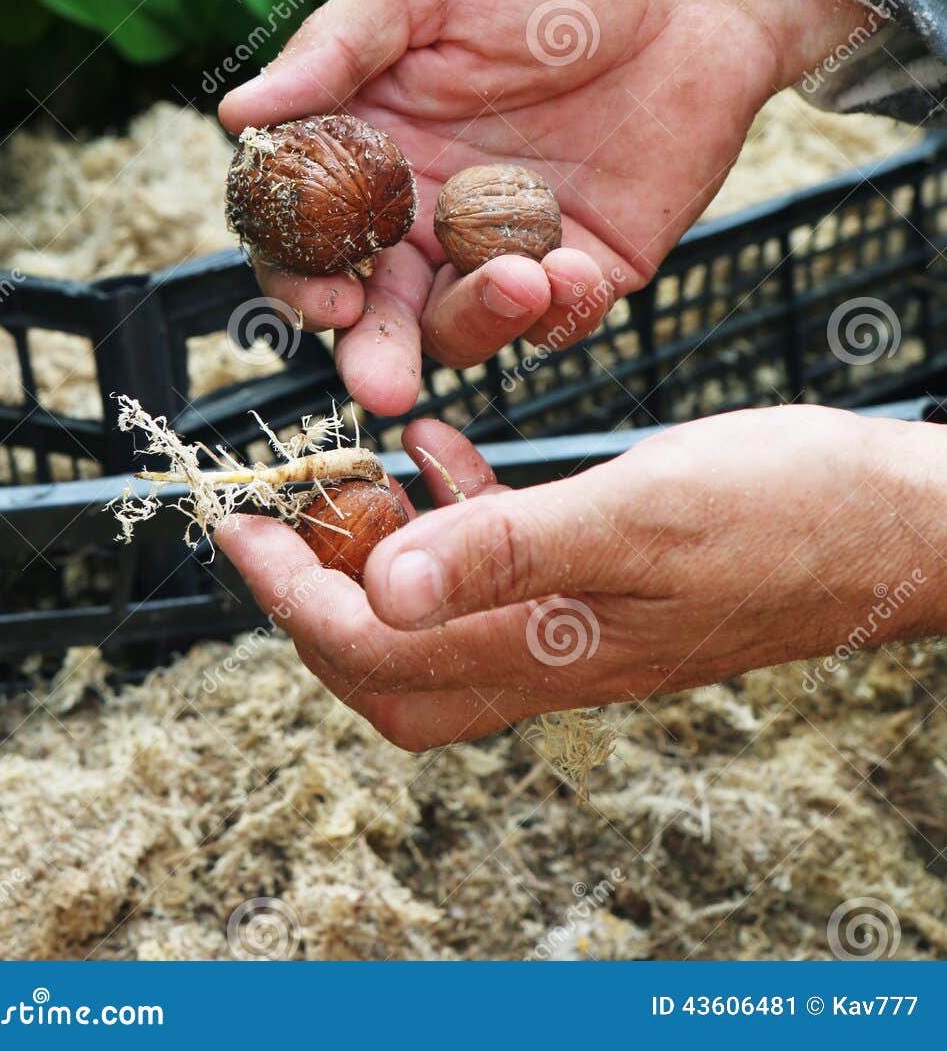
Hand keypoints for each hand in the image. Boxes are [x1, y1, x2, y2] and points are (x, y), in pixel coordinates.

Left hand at [217, 409, 946, 749]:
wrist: (893, 527)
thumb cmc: (787, 514)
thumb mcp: (637, 514)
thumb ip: (510, 550)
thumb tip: (382, 588)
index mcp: (549, 647)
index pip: (376, 650)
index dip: (291, 596)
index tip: (237, 531)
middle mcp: (556, 653)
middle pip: (392, 666)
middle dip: (317, 601)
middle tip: (281, 523)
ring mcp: (585, 624)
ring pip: (441, 621)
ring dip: (381, 560)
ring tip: (351, 478)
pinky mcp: (614, 586)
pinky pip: (505, 570)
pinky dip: (457, 517)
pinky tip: (451, 451)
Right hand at [219, 0, 865, 413]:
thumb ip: (337, 45)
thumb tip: (237, 114)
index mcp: (370, 138)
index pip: (304, 227)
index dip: (298, 271)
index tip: (326, 294)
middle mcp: (423, 202)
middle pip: (372, 307)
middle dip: (370, 352)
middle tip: (383, 381)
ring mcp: (502, 242)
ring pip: (456, 328)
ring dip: (472, 325)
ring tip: (516, 281)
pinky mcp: (584, 266)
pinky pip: (553, 323)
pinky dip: (554, 315)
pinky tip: (570, 269)